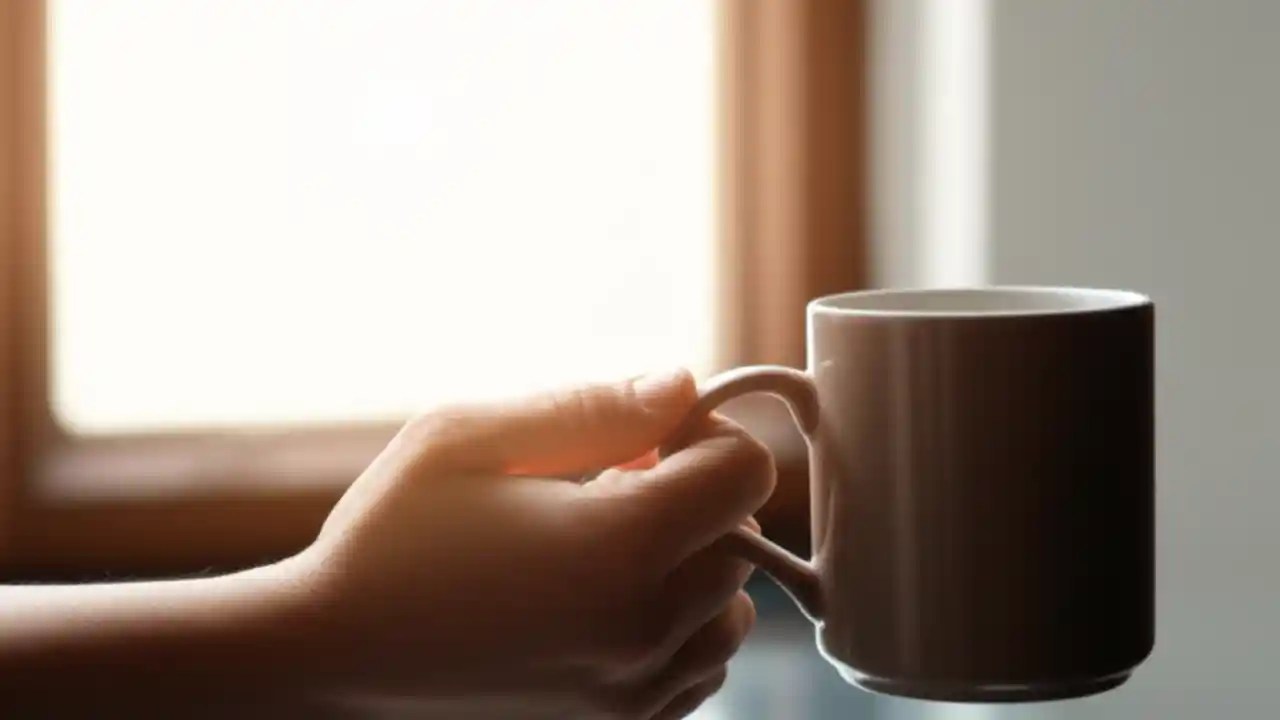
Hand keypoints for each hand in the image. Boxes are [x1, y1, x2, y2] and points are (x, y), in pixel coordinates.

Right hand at [293, 369, 775, 718]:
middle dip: (695, 498)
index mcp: (615, 548)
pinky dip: (677, 631)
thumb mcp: (469, 440)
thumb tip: (680, 386)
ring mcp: (630, 693)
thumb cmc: (388, 539)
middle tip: (612, 484)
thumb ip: (591, 408)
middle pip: (742, 542)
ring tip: (608, 550)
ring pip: (729, 614)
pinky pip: (697, 671)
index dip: (706, 435)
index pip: (746, 473)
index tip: (645, 438)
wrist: (330, 660)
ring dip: (693, 569)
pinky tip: (604, 604)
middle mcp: (641, 631)